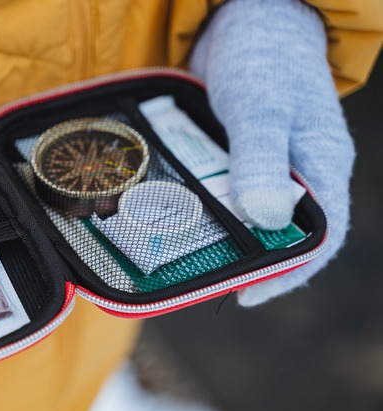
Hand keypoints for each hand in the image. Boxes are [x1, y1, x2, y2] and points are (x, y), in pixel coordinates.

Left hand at [190, 0, 354, 305]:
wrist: (244, 12)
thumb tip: (264, 217)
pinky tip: (178, 213)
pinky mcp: (238, 148)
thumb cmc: (264, 56)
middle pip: (282, 232)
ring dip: (226, 235)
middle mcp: (297, 169)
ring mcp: (266, 159)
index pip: (319, 236)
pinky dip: (208, 204)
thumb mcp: (261, 108)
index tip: (248, 295)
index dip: (289, 272)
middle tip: (204, 279)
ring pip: (251, 212)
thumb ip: (261, 158)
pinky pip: (227, 186)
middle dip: (251, 261)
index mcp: (320, 165)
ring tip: (185, 256)